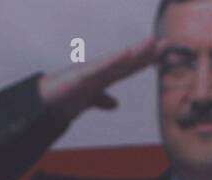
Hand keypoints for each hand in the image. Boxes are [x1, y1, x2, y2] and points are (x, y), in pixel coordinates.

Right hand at [37, 37, 162, 123]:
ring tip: (152, 43)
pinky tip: (127, 54)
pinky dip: (113, 60)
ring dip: (136, 52)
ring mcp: (91, 71)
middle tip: (168, 44)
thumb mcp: (88, 101)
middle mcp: (100, 70)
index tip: (165, 54)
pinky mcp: (80, 75)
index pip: (130, 67)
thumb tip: (115, 104)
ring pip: (118, 60)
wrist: (43, 101)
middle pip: (128, 61)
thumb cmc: (63, 97)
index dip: (147, 60)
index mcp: (104, 76)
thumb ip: (101, 100)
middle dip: (148, 53)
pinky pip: (100, 67)